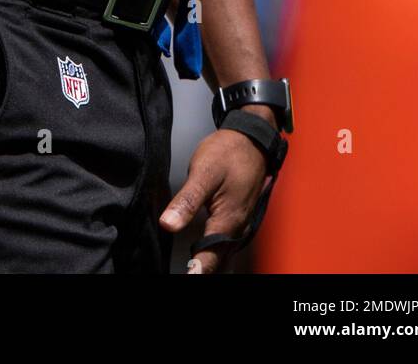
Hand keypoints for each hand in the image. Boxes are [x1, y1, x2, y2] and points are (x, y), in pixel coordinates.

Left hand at [159, 117, 270, 273]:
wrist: (250, 139)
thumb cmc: (228, 152)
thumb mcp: (204, 172)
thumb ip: (187, 200)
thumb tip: (167, 225)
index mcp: (227, 221)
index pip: (208, 258)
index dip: (195, 272)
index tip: (184, 278)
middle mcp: (236, 229)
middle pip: (216, 261)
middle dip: (199, 271)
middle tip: (182, 273)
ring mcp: (238, 225)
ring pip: (222, 255)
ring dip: (206, 264)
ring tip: (189, 269)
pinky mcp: (236, 219)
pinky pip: (225, 245)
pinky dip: (213, 254)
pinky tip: (200, 256)